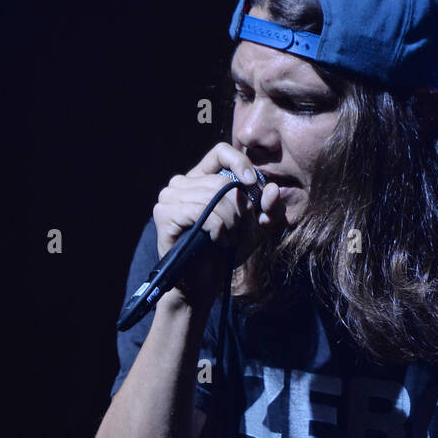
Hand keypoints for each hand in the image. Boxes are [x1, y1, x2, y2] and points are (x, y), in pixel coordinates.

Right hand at [152, 143, 286, 302]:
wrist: (202, 285)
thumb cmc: (224, 254)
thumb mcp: (254, 230)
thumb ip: (269, 210)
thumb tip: (273, 189)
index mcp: (200, 178)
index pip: (220, 152)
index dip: (240, 163)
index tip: (252, 183)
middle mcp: (181, 183)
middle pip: (222, 182)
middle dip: (240, 210)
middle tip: (239, 232)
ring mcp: (169, 196)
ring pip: (213, 197)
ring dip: (230, 223)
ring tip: (227, 240)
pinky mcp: (164, 213)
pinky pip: (201, 212)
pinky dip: (217, 229)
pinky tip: (217, 241)